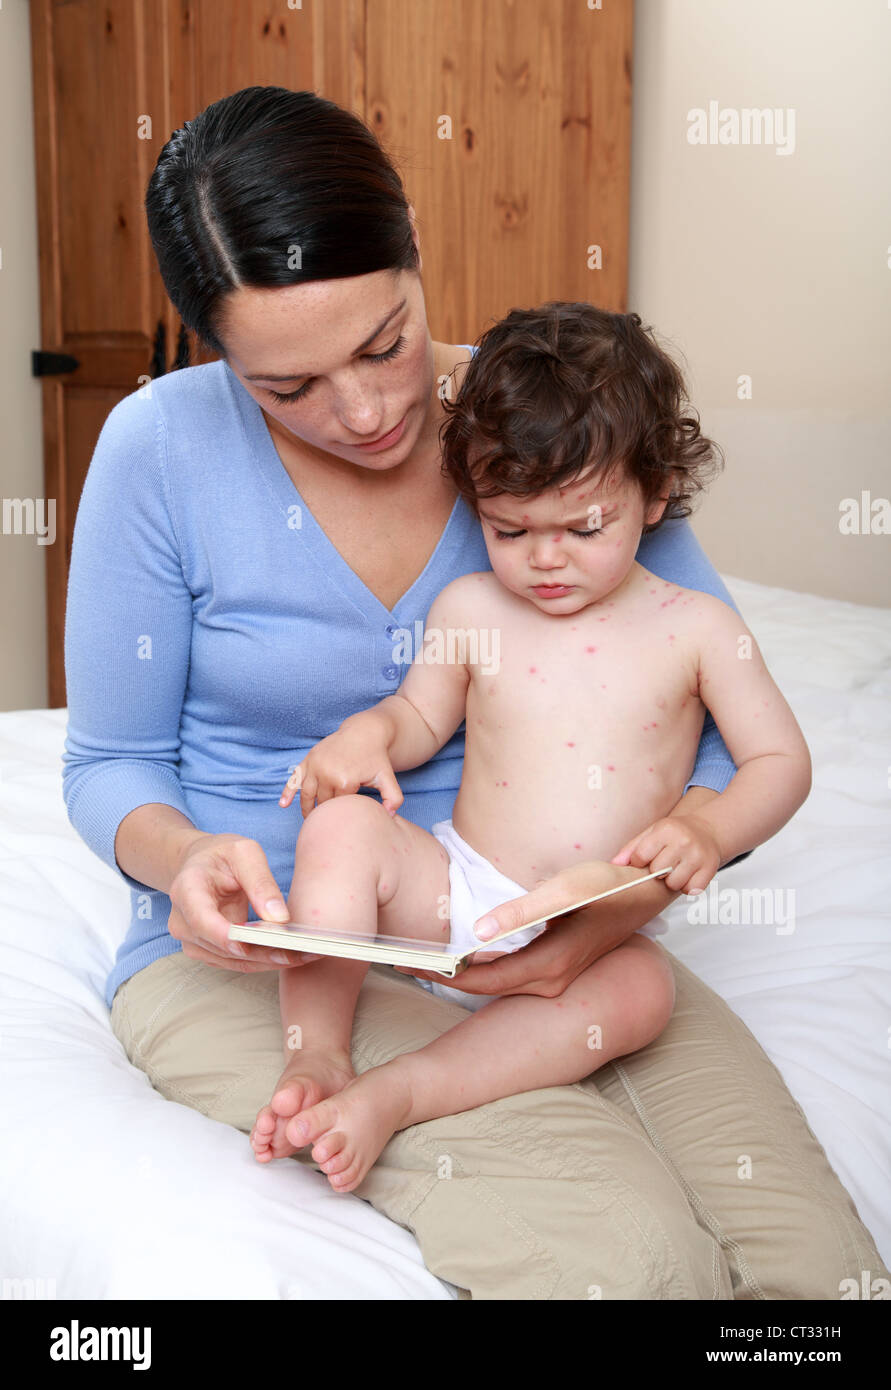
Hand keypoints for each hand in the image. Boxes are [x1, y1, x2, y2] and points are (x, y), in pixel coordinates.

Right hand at [168, 833, 319, 971]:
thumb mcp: (244, 852)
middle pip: (223, 947)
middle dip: (264, 953)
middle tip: (302, 951)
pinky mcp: (208, 952)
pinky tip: (293, 955)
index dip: (227, 936)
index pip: (202, 921)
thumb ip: (260, 882)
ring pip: (234, 961)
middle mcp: (183, 922)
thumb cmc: (222, 856)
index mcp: (186, 890)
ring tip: (307, 955)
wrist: (201, 865)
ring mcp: (193, 941)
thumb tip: (279, 918)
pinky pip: (238, 962)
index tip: (256, 942)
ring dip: (270, 961)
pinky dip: (265, 960)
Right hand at [279, 724, 402, 818]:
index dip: (344, 814)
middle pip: (323, 804)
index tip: (349, 819)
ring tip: (311, 820)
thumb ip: (394, 799)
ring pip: (308, 796)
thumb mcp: (388, 778)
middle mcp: (326, 774)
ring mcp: (315, 766)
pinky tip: (283, 805)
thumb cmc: (376, 758)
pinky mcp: (308, 760)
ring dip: (308, 810)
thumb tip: (389, 816)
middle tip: (331, 824)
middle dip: (327, 814)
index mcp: (344, 781)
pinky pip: (295, 780)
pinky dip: (288, 793)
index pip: (340, 809)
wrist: (365, 732)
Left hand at [395, 860, 658, 998]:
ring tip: (425, 959)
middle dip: (442, 977)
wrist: (646, 892)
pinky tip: (464, 956)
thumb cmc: (606, 886)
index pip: (481, 980)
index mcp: (548, 966)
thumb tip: (475, 932)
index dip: (442, 974)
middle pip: (484, 987)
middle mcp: (550, 981)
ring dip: (461, 974)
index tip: (408, 962)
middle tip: (403, 961)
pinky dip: (482, 969)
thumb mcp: (562, 891)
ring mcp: (555, 979)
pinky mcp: (557, 968)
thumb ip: (518, 912)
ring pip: (497, 983)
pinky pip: (510, 976)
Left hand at [610, 813, 722, 893]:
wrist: (707, 830)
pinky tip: (688, 874)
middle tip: (665, 863)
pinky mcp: (710, 869)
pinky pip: (691, 890)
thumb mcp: (651, 833)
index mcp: (665, 830)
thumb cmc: (675, 833)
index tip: (646, 858)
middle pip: (658, 872)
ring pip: (674, 884)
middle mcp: (683, 841)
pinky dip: (687, 886)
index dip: (640, 862)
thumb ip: (631, 848)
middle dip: (658, 871)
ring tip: (676, 869)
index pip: (641, 857)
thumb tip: (613, 865)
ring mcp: (698, 856)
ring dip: (672, 881)